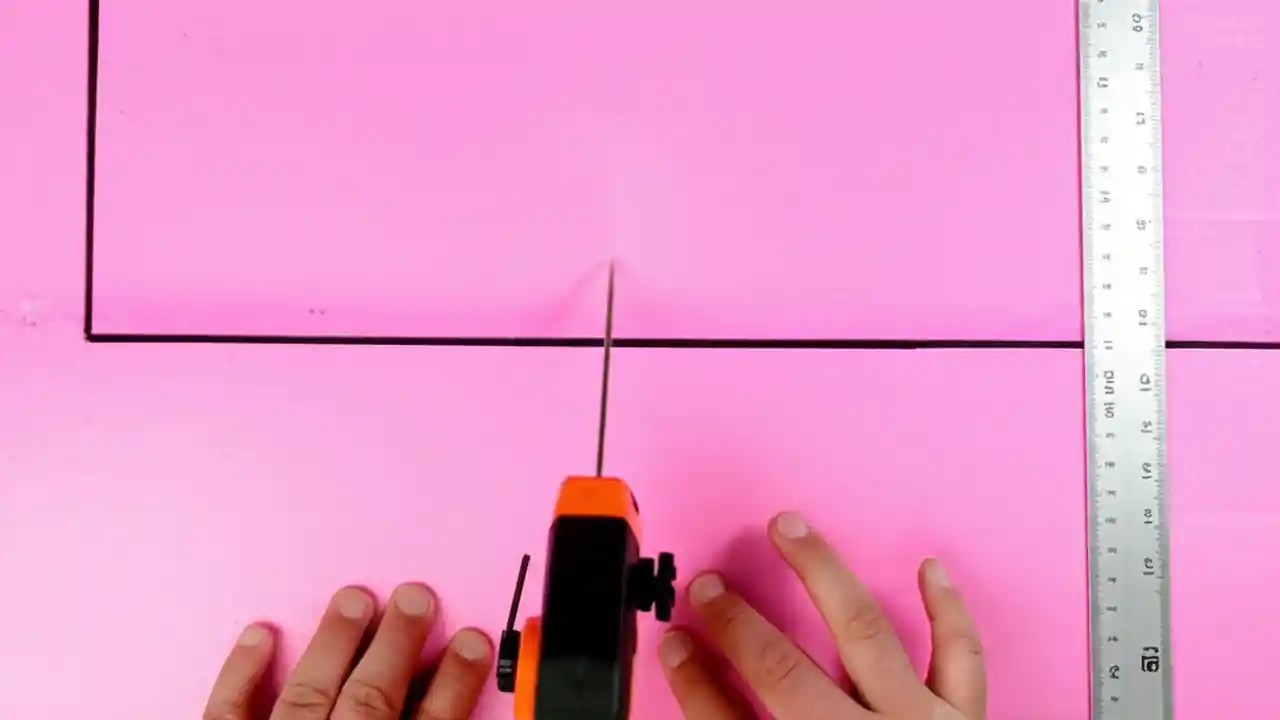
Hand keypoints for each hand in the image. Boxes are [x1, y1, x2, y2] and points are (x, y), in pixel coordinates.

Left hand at [204, 583, 493, 719]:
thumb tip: (449, 710)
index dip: (457, 680)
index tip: (475, 642)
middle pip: (373, 695)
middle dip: (398, 641)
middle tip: (415, 596)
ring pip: (310, 692)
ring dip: (335, 642)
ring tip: (354, 597)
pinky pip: (227, 712)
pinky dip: (243, 673)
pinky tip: (261, 634)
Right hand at [659, 513, 985, 718]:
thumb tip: (714, 706)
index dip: (694, 682)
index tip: (674, 644)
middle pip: (785, 672)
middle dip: (739, 625)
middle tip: (707, 587)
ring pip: (864, 633)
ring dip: (822, 574)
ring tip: (793, 532)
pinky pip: (961, 656)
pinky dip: (947, 610)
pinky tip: (931, 570)